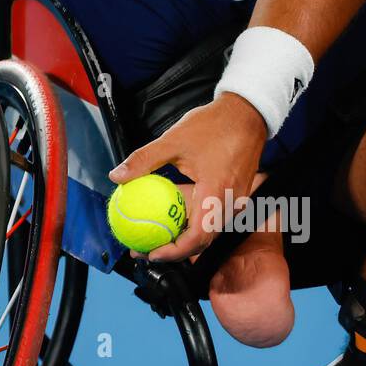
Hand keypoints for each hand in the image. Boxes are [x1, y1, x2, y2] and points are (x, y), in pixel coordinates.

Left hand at [109, 92, 267, 261]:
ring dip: (182, 237)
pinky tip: (172, 216)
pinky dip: (192, 221)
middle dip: (172, 250)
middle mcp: (230, 203)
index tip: (152, 253)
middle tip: (144, 249)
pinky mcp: (235, 196)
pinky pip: (212, 217)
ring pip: (207, 230)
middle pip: (202, 240)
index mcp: (217, 193)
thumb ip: (144, 160)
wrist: (247, 113)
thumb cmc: (216, 124)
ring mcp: (235, 201)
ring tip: (154, 234)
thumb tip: (117, 176)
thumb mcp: (173, 140)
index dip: (174, 251)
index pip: (197, 237)